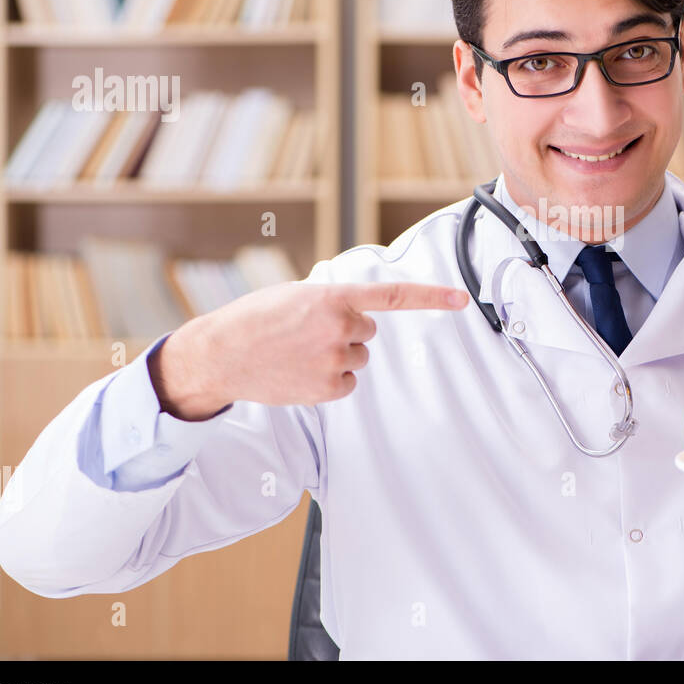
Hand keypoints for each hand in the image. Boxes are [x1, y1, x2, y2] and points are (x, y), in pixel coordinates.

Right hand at [151, 280, 470, 418]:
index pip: (393, 296)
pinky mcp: (328, 388)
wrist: (220, 354)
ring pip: (358, 357)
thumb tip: (363, 314)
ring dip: (336, 354)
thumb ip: (334, 299)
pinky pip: (348, 382)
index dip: (431, 296)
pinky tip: (301, 371)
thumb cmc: (257, 319)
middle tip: (307, 332)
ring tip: (298, 352)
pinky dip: (330, 378)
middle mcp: (338, 326)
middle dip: (346, 331)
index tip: (462, 299)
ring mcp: (333, 359)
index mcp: (332, 296)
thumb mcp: (297, 294)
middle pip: (368, 331)